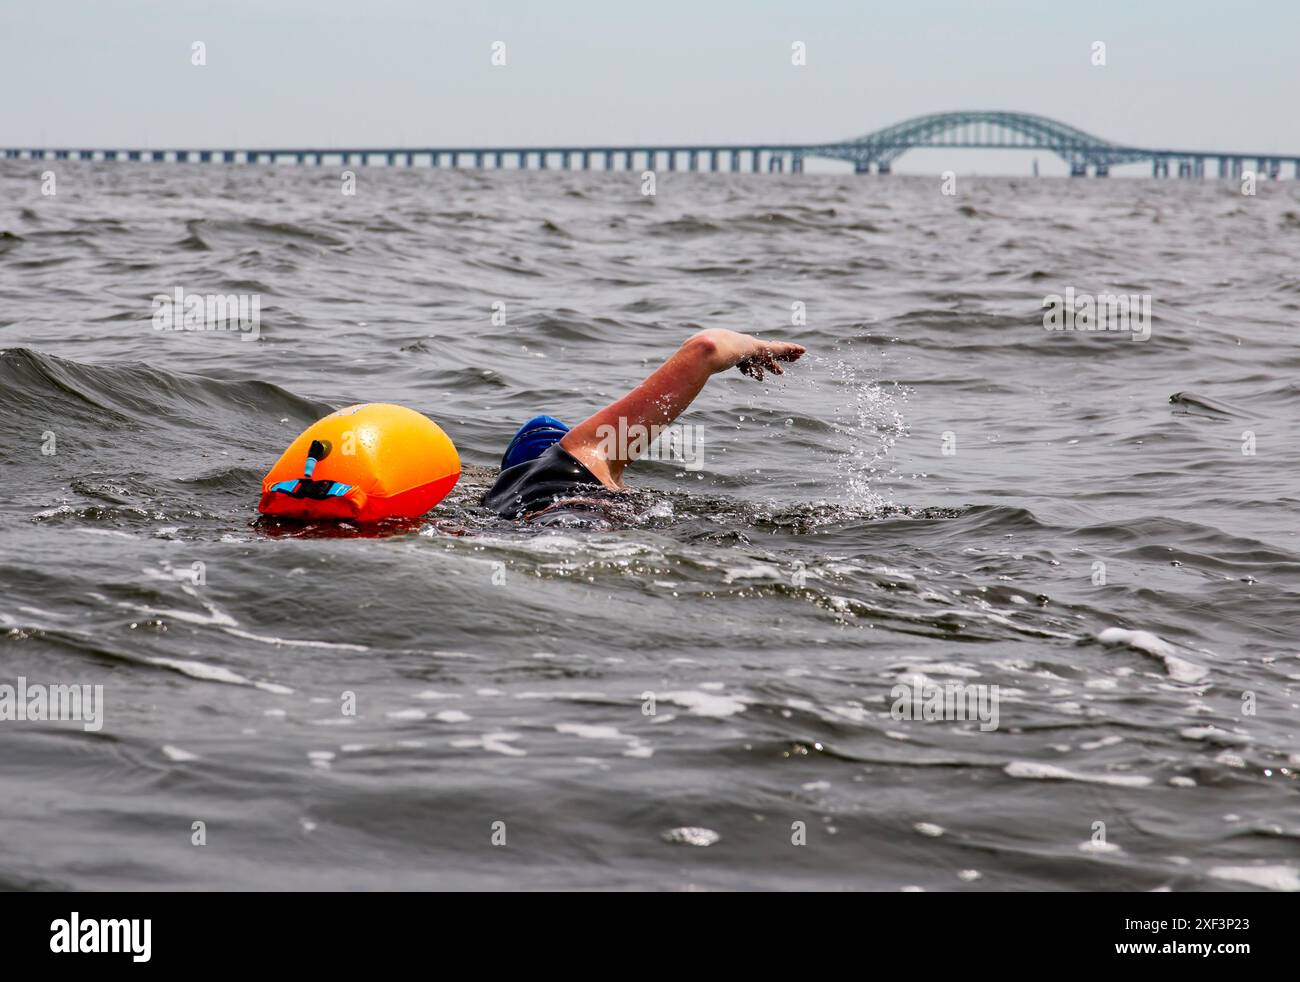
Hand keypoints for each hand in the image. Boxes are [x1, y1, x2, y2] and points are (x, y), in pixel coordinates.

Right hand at [687, 329, 806, 378]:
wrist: (699, 352)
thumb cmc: (692, 364)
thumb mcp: (690, 375)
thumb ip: (685, 383)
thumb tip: (670, 396)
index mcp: (725, 350)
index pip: (742, 359)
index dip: (750, 366)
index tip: (756, 373)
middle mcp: (737, 345)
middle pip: (759, 352)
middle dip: (771, 358)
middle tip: (781, 364)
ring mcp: (745, 345)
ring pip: (771, 350)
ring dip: (785, 353)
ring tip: (799, 357)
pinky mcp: (755, 347)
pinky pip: (777, 348)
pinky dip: (790, 349)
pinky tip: (801, 351)